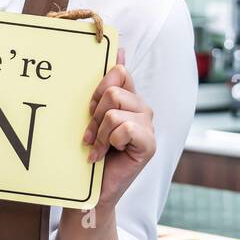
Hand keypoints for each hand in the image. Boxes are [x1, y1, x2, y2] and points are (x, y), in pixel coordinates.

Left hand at [82, 46, 155, 212]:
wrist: (91, 190)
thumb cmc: (91, 151)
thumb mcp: (93, 115)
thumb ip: (106, 85)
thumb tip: (119, 49)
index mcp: (130, 98)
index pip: (119, 72)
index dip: (98, 88)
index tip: (89, 109)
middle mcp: (142, 108)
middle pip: (113, 90)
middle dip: (94, 114)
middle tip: (90, 134)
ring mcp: (148, 125)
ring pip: (114, 110)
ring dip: (99, 132)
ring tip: (96, 147)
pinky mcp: (149, 143)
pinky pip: (125, 128)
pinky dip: (109, 142)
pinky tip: (106, 154)